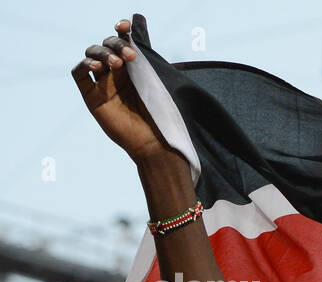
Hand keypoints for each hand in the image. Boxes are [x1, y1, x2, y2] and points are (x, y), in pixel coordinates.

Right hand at [71, 17, 171, 163]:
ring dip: (102, 53)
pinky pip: (79, 74)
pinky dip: (84, 64)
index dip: (121, 30)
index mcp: (134, 67)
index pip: (122, 41)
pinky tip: (96, 66)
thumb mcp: (155, 79)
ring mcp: (103, 84)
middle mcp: (117, 73)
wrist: (155, 142)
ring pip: (92, 55)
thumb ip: (146, 52)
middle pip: (106, 45)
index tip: (126, 26)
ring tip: (116, 64)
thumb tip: (138, 18)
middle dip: (116, 44)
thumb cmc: (160, 113)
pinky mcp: (91, 97)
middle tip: (130, 56)